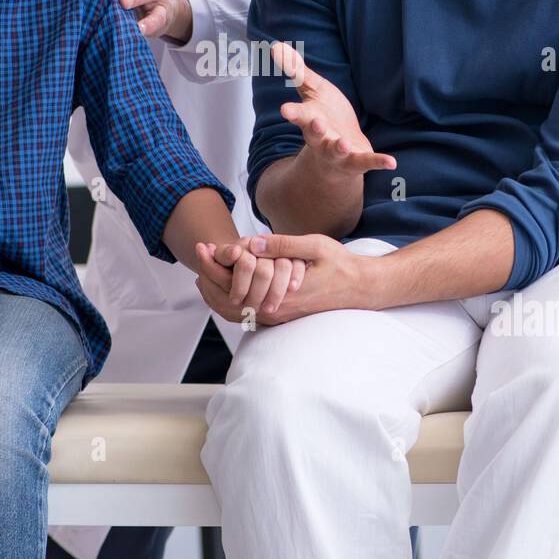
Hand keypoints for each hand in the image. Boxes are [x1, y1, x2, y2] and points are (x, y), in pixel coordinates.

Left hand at [197, 232, 375, 325]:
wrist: (359, 288)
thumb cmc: (339, 265)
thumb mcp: (314, 246)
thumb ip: (283, 245)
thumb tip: (252, 243)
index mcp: (279, 294)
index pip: (234, 283)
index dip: (214, 264)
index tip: (203, 247)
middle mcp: (275, 310)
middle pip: (227, 299)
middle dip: (209, 275)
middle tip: (200, 252)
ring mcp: (277, 315)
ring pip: (235, 309)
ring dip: (217, 287)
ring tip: (206, 266)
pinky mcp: (280, 315)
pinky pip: (246, 310)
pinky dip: (231, 296)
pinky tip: (227, 280)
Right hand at [270, 41, 395, 174]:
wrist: (335, 155)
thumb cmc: (323, 116)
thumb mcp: (312, 91)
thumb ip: (296, 70)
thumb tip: (275, 46)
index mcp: (310, 119)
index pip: (299, 114)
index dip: (293, 112)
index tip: (285, 109)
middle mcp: (321, 138)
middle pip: (314, 135)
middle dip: (314, 130)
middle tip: (315, 123)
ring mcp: (338, 152)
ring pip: (337, 151)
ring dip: (339, 147)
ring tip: (344, 144)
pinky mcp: (357, 160)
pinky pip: (367, 161)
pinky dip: (378, 161)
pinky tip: (391, 162)